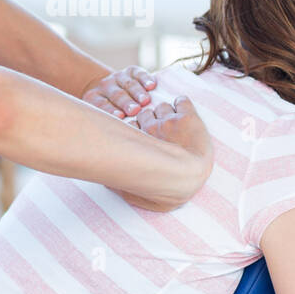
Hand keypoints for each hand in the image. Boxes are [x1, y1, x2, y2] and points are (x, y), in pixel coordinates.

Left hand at [81, 65, 156, 118]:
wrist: (112, 90)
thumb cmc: (112, 113)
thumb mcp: (105, 118)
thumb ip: (110, 123)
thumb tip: (120, 136)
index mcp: (94, 98)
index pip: (102, 105)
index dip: (111, 110)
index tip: (120, 116)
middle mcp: (105, 85)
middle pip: (116, 94)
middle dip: (126, 102)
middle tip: (134, 110)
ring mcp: (118, 77)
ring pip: (128, 84)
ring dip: (137, 92)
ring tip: (145, 100)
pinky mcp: (131, 71)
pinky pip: (139, 74)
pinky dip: (145, 79)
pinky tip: (151, 86)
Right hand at [106, 96, 212, 210]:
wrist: (186, 177)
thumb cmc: (162, 188)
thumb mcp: (132, 191)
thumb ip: (119, 186)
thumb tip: (108, 185)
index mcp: (136, 144)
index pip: (131, 128)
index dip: (137, 133)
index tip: (143, 140)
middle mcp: (148, 129)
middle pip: (145, 116)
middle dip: (152, 123)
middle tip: (161, 134)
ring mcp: (167, 121)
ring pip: (163, 108)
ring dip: (167, 115)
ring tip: (175, 128)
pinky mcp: (186, 116)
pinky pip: (182, 102)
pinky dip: (182, 105)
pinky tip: (184, 111)